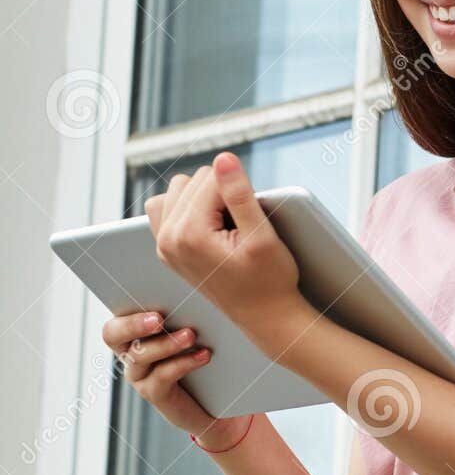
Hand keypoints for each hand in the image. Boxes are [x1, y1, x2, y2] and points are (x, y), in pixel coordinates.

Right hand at [101, 308, 254, 446]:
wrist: (216, 398)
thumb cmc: (202, 351)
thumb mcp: (193, 325)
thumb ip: (186, 308)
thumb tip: (198, 284)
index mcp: (132, 329)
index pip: (114, 313)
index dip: (125, 306)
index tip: (147, 299)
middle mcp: (128, 351)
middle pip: (112, 334)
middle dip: (134, 325)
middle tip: (159, 318)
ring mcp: (138, 374)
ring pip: (139, 356)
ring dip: (166, 344)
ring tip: (190, 335)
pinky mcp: (154, 393)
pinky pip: (162, 376)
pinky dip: (183, 363)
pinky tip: (204, 355)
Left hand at [145, 153, 301, 337]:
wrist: (264, 316)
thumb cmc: (270, 281)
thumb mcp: (262, 237)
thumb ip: (240, 195)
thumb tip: (223, 158)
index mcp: (189, 234)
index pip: (213, 178)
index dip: (240, 191)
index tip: (249, 221)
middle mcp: (168, 238)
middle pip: (194, 180)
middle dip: (222, 193)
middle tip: (240, 227)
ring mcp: (164, 245)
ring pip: (178, 188)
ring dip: (203, 197)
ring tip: (225, 223)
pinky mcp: (167, 248)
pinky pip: (167, 206)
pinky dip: (188, 207)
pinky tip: (208, 223)